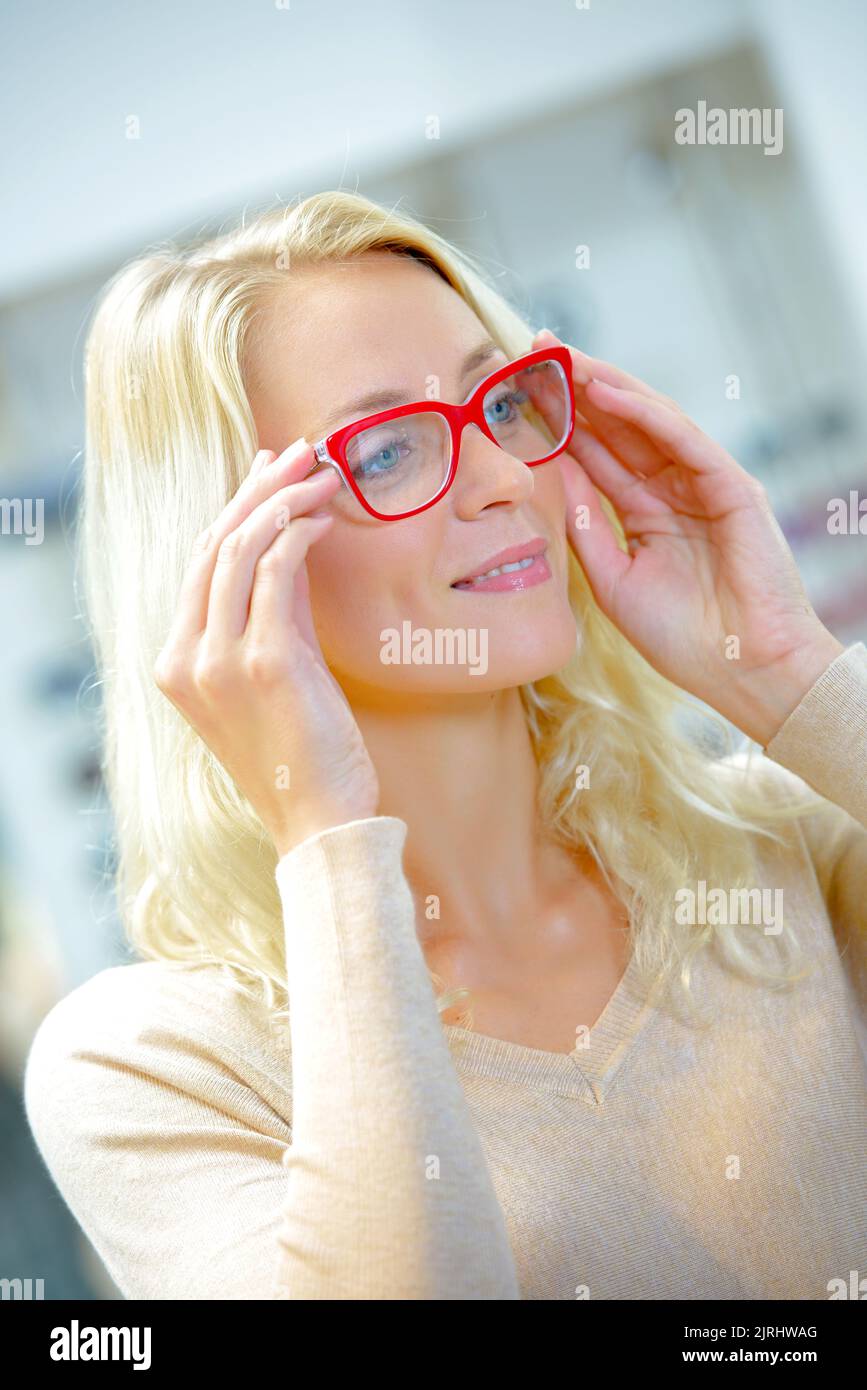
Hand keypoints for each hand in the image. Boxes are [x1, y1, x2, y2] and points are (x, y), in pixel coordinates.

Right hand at [154, 438, 379, 857]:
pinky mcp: (262, 661)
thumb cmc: (306, 751)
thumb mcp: (280, 668)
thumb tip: (290, 536)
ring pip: (239, 548)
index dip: (237, 506)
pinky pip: (276, 572)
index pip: (200, 562)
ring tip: (324, 475)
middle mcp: (183, 657)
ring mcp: (216, 660)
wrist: (321, 822)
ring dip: (283, 500)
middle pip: (214, 544)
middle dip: (260, 488)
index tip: (273, 469)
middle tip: (304, 453)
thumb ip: (277, 607)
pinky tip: (326, 518)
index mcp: (176, 662)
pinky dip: (300, 533)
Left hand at [533, 328, 844, 744]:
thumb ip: (586, 527)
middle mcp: (674, 489)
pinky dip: (645, 414)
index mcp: (647, 511)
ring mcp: (704, 484)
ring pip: (649, 420)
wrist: (741, 672)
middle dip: (577, 386)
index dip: (560, 419)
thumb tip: (556, 474)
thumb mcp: (614, 581)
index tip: (516, 390)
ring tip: (561, 358)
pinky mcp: (731, 487)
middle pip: (619, 425)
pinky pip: (682, 440)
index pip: (597, 452)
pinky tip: (606, 393)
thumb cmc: (684, 639)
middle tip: (532, 349)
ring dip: (605, 386)